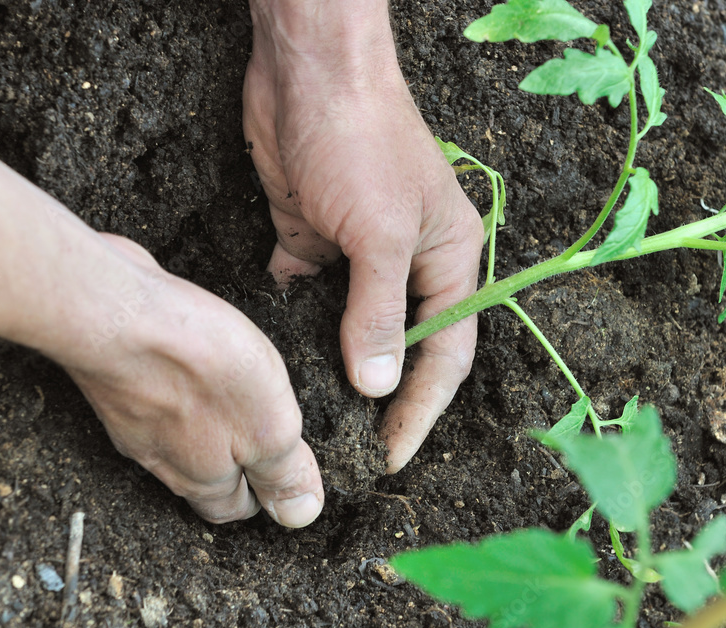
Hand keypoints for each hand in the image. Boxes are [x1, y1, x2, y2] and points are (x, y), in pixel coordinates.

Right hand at [0, 158, 323, 526]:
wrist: (115, 313)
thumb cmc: (199, 366)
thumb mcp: (269, 425)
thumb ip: (282, 471)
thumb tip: (300, 515)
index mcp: (204, 477)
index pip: (234, 509)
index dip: (262, 495)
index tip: (280, 476)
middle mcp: (161, 460)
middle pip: (200, 479)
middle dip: (229, 469)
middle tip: (256, 443)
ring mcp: (130, 421)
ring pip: (170, 442)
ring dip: (198, 431)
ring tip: (224, 407)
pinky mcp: (113, 381)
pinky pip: (148, 403)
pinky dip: (170, 396)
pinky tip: (182, 370)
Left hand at [244, 0, 483, 470]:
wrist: (307, 71)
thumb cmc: (362, 140)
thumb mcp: (379, 233)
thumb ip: (379, 313)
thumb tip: (378, 387)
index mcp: (450, 260)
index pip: (446, 354)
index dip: (422, 410)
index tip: (391, 457)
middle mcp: (410, 264)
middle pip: (403, 348)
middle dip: (383, 400)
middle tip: (353, 453)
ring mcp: (359, 255)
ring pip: (352, 330)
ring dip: (337, 370)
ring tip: (313, 423)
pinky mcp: (312, 242)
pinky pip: (308, 300)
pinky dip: (294, 328)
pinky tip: (275, 361)